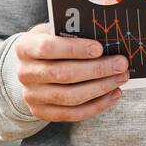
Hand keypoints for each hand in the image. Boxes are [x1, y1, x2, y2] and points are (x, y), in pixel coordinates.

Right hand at [13, 22, 129, 121]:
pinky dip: (97, 105)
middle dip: (96, 69)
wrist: (33, 67)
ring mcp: (31, 96)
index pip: (47, 48)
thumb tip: (108, 37)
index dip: (74, 49)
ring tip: (121, 77)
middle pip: (62, 75)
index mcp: (25, 48)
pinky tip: (114, 94)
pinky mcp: (42, 112)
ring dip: (100, 88)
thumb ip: (76, 32)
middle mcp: (25, 73)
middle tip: (121, 63)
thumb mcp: (57, 31)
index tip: (99, 48)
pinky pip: (72, 114)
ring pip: (69, 97)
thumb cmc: (53, 43)